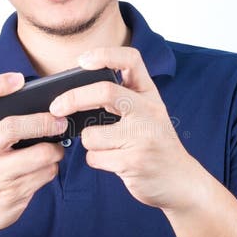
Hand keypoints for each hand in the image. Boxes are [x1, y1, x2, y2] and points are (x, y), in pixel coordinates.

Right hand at [0, 72, 66, 236]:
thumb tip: (43, 106)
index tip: (18, 79)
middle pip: (12, 127)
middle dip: (42, 122)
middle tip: (59, 121)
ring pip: (40, 155)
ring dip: (55, 150)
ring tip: (55, 148)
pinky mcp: (13, 193)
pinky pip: (45, 175)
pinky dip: (51, 168)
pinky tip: (44, 167)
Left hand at [49, 48, 193, 211]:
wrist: (181, 182)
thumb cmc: (154, 145)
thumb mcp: (147, 114)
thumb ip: (121, 100)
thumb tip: (73, 96)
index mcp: (150, 94)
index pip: (130, 59)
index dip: (104, 54)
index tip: (82, 61)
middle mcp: (149, 111)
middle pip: (104, 91)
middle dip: (73, 99)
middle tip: (56, 107)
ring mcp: (142, 136)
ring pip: (92, 133)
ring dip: (89, 143)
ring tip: (108, 148)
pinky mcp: (133, 161)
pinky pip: (94, 157)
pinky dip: (96, 160)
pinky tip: (113, 162)